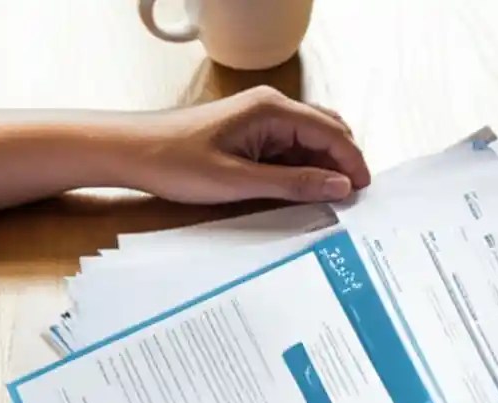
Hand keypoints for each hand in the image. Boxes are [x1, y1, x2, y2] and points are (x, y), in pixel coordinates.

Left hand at [126, 85, 370, 204]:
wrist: (132, 151)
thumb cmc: (178, 163)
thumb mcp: (240, 181)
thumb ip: (294, 183)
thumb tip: (341, 186)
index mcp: (273, 110)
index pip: (331, 132)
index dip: (353, 162)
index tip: (365, 192)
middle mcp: (272, 107)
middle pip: (326, 131)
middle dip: (344, 162)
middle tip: (353, 199)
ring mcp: (262, 118)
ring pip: (310, 140)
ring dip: (325, 167)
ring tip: (333, 199)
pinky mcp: (251, 132)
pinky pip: (290, 148)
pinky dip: (304, 168)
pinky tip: (304, 191)